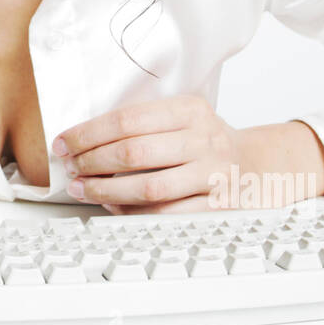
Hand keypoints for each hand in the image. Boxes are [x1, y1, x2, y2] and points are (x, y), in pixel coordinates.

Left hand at [51, 97, 323, 213]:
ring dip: (107, 191)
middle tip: (71, 169)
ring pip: (149, 187)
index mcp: (190, 110)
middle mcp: (204, 139)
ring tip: (83, 190)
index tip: (64, 143)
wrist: (259, 166)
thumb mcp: (184, 118)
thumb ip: (144, 123)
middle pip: (135, 152)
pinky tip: (113, 208)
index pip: (128, 120)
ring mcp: (213, 174)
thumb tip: (83, 139)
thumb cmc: (206, 142)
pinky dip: (134, 213)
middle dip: (93, 162)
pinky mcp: (218, 207)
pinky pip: (167, 214)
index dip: (89, 133)